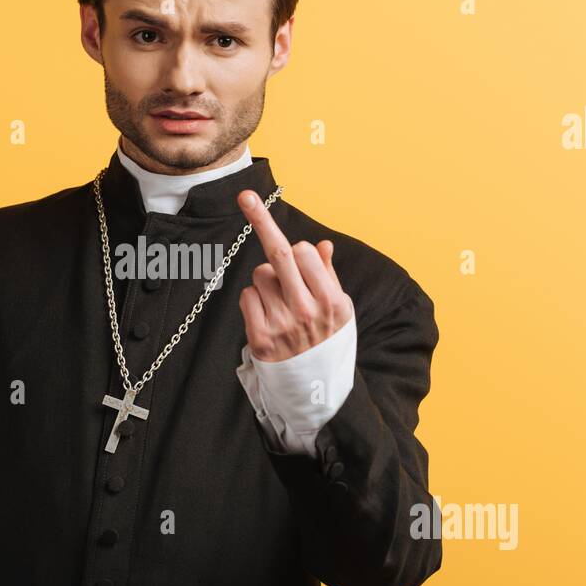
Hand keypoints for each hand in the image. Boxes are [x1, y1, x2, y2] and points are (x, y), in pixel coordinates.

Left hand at [237, 189, 354, 361]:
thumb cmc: (328, 340)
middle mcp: (307, 311)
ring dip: (267, 280)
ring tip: (280, 303)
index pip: (303, 252)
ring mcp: (282, 325)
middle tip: (244, 196)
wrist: (315, 389)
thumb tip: (322, 245)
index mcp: (331, 300)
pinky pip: (246, 296)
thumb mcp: (340, 310)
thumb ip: (328, 275)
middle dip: (260, 220)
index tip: (272, 220)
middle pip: (279, 254)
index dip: (296, 249)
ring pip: (261, 274)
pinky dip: (253, 299)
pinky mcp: (260, 338)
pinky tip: (266, 315)